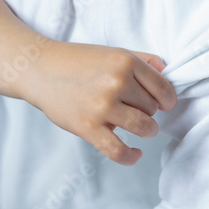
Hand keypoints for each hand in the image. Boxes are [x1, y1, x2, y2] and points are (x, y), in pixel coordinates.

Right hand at [21, 41, 177, 165]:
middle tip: (138, 110)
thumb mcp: (114, 52)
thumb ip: (142, 59)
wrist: (41, 69)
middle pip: (153, 108)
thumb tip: (166, 69)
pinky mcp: (88, 127)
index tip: (165, 104)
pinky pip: (118, 150)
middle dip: (150, 112)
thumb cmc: (79, 60)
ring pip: (143, 127)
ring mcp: (103, 106)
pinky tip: (135, 153)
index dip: (168, 100)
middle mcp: (117, 82)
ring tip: (143, 129)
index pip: (163, 88)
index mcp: (126, 62)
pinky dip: (130, 156)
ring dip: (147, 131)